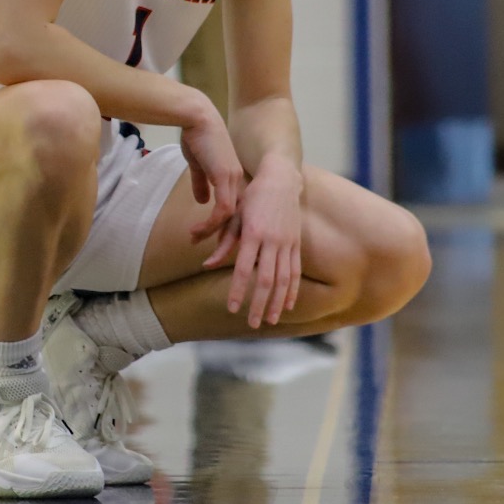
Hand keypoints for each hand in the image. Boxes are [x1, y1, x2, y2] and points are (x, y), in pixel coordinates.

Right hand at [179, 94, 244, 264]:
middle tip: (213, 260)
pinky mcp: (225, 178)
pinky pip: (222, 210)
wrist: (197, 117)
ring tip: (197, 245)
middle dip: (226, 243)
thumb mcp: (198, 165)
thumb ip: (201, 183)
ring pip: (231, 219)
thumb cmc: (197, 137)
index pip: (237, 213)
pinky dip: (212, 224)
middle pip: (239, 221)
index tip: (216, 244)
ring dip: (215, 236)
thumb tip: (201, 201)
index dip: (227, 230)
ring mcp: (234, 181)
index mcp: (234, 180)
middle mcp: (239, 183)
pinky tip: (198, 231)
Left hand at [224, 162, 303, 327]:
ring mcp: (287, 243)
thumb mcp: (235, 216)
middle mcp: (271, 240)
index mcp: (253, 234)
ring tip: (270, 320)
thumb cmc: (252, 197)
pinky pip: (296, 271)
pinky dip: (292, 290)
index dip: (238, 291)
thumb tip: (207, 264)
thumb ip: (223, 242)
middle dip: (258, 304)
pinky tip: (287, 305)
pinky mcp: (296, 243)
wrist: (280, 179)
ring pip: (283, 279)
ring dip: (276, 302)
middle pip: (265, 279)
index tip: (232, 308)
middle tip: (252, 324)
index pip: (244, 269)